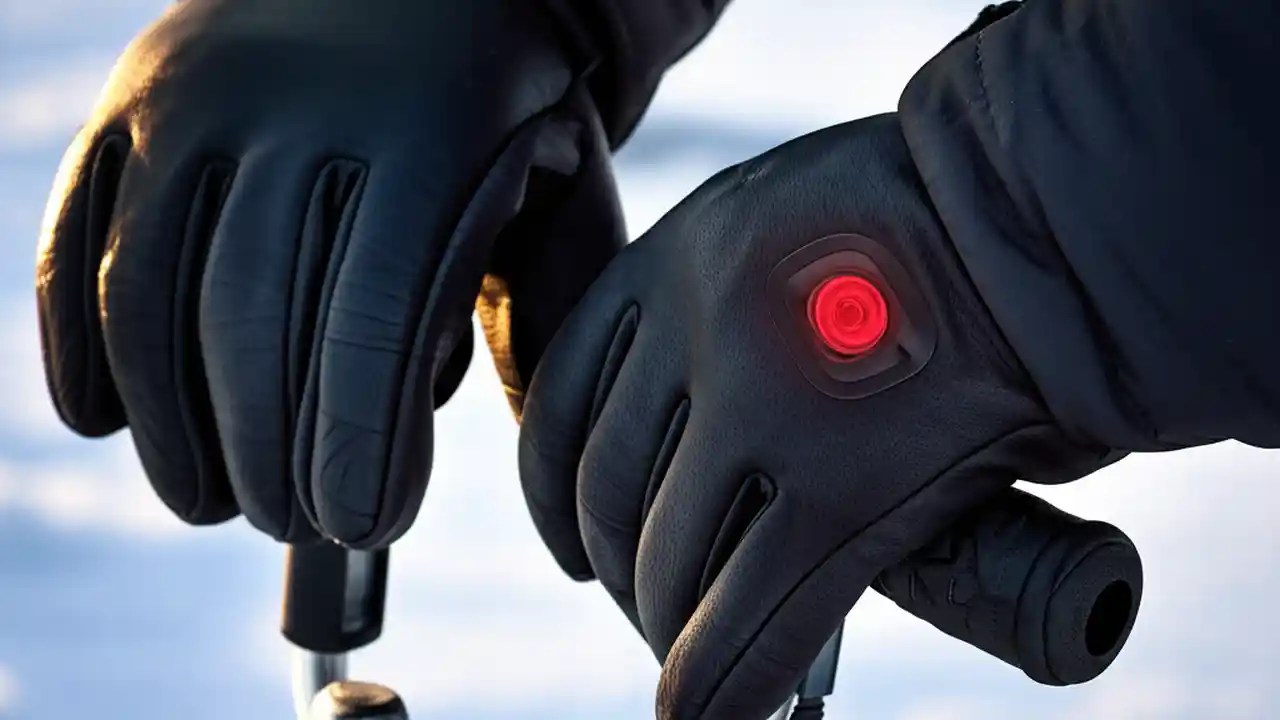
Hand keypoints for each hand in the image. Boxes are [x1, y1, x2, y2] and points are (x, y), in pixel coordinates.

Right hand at [36, 0, 623, 546]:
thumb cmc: (505, 101)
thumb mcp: (561, 183)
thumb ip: (550, 306)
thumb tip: (526, 449)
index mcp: (425, 132)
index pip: (373, 320)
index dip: (358, 443)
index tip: (361, 525)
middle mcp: (295, 106)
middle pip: (252, 320)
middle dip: (265, 454)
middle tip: (289, 524)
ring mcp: (193, 96)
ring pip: (149, 291)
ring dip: (169, 424)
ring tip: (205, 503)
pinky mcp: (130, 98)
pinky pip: (77, 235)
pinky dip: (75, 341)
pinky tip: (102, 422)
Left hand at [518, 114, 1117, 717]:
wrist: (1055, 217)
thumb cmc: (939, 222)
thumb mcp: (788, 223)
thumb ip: (727, 301)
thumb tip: (700, 415)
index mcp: (676, 257)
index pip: (561, 399)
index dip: (550, 493)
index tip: (568, 545)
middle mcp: (699, 328)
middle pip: (609, 490)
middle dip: (620, 571)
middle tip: (649, 608)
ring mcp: (766, 409)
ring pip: (673, 561)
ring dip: (671, 633)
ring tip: (688, 663)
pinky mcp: (843, 487)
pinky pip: (754, 615)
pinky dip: (724, 683)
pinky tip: (705, 716)